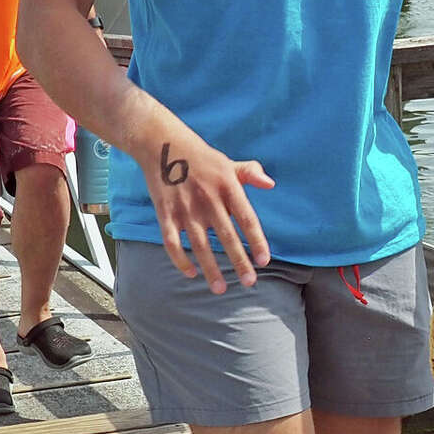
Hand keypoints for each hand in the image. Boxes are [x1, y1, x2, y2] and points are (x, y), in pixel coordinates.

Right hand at [137, 126, 274, 292]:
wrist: (163, 144)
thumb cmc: (201, 157)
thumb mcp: (228, 162)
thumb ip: (250, 172)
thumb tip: (271, 184)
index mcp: (227, 186)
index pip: (247, 219)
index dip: (257, 241)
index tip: (264, 261)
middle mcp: (208, 199)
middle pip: (227, 237)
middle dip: (239, 262)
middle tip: (249, 282)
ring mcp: (185, 208)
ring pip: (200, 246)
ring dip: (211, 269)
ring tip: (220, 289)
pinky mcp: (165, 213)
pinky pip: (172, 242)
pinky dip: (180, 260)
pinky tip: (191, 273)